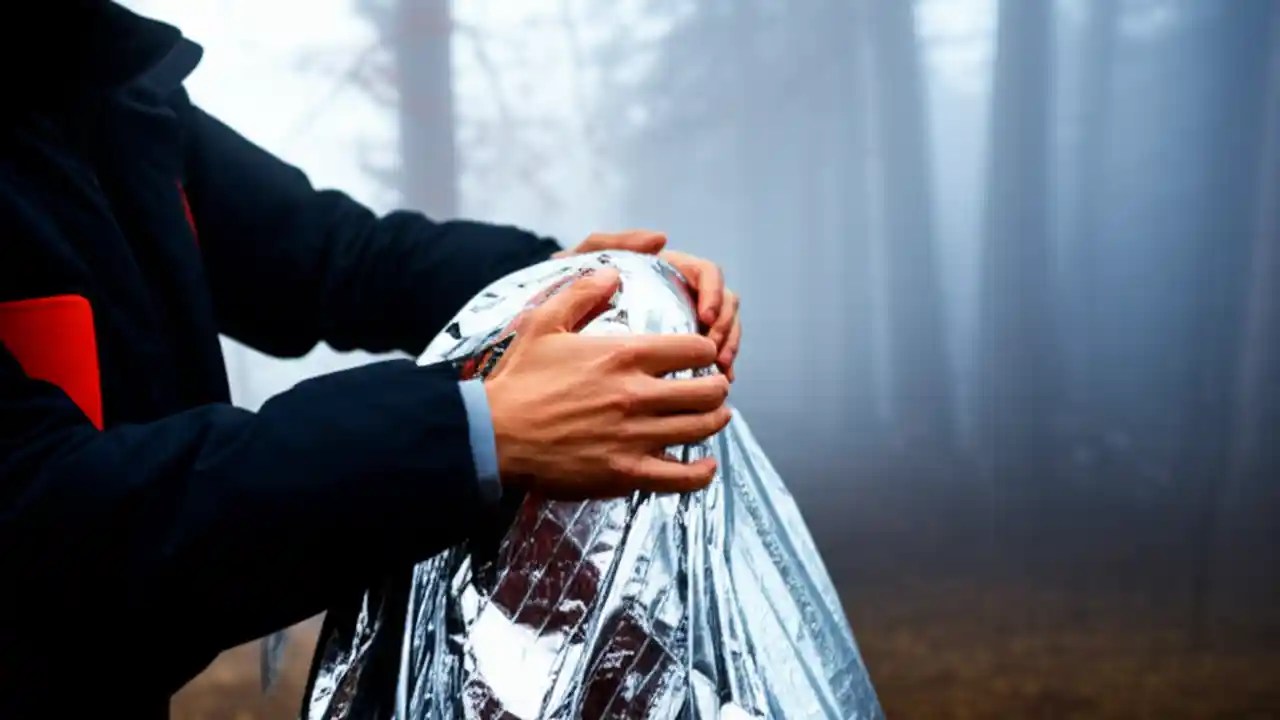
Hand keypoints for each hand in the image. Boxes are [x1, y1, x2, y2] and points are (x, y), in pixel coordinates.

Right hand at [483, 268, 730, 499]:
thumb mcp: (544, 323)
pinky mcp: (626, 473)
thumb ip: (582, 292)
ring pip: (700, 428)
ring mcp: (634, 437)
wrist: (492, 435)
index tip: (702, 355)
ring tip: (715, 416)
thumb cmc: (517, 379)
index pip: (694, 349)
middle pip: (708, 391)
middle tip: (713, 387)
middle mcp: (637, 395)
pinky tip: (705, 465)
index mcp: (624, 355)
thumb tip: (613, 272)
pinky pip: (680, 477)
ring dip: (715, 421)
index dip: (705, 350)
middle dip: (717, 386)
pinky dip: (700, 472)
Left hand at [553, 231, 741, 380]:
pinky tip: (710, 387)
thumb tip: (660, 238)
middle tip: (715, 354)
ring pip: (723, 330)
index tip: (706, 316)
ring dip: (727, 349)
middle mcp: (679, 293)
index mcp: (664, 270)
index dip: (714, 292)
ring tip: (721, 374)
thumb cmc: (562, 286)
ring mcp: (681, 322)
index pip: (706, 273)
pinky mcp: (678, 350)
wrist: (543, 322)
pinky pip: (708, 358)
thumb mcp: (581, 259)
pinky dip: (717, 369)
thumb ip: (613, 242)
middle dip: (727, 327)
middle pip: (725, 303)